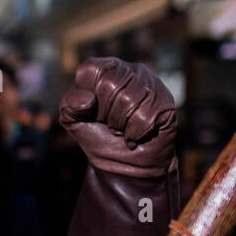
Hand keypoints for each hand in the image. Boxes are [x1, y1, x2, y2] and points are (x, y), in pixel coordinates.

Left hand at [59, 58, 176, 177]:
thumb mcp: (73, 121)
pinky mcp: (166, 102)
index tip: (92, 111)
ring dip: (121, 125)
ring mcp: (151, 84)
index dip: (88, 96)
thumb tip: (87, 99)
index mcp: (105, 69)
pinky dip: (135, 133)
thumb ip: (69, 105)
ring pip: (129, 100)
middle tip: (111, 123)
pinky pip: (145, 116)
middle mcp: (130, 70)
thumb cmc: (100, 138)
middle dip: (106, 113)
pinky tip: (137, 135)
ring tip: (124, 129)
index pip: (90, 69)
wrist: (125, 166)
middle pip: (110, 84)